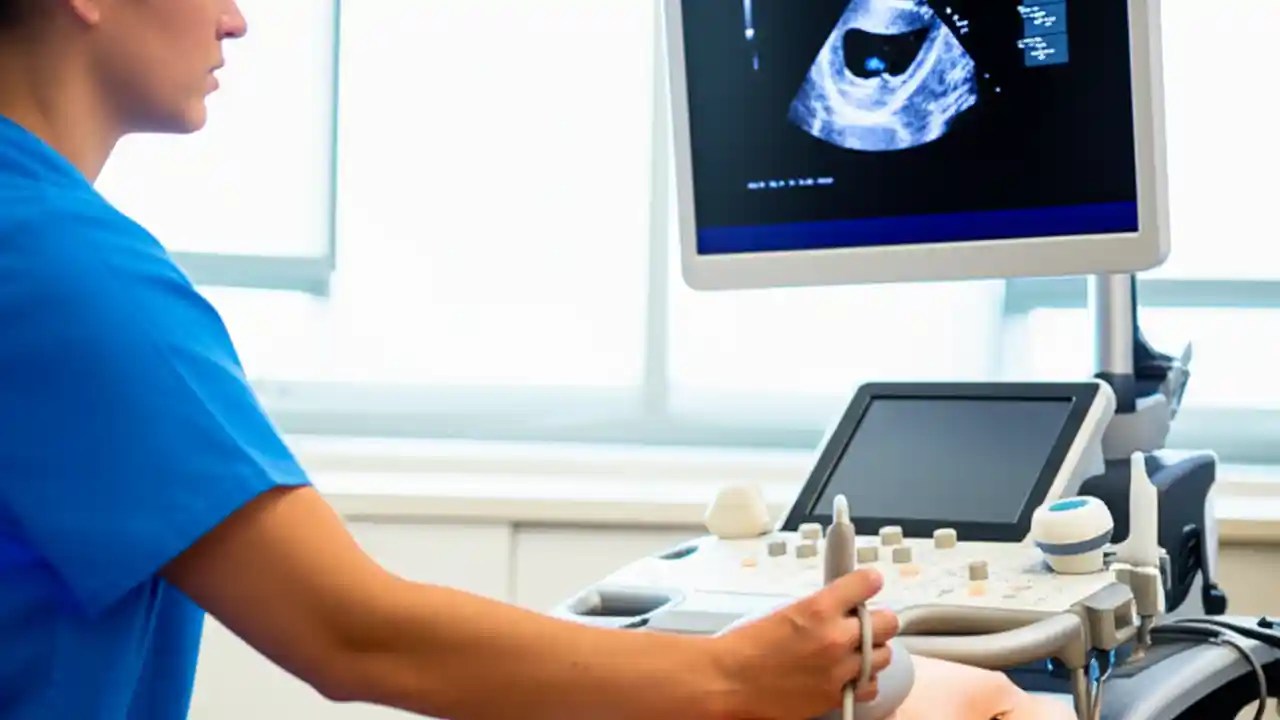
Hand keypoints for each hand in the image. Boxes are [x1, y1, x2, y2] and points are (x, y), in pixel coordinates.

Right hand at [709, 568, 897, 718]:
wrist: (728, 681)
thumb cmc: (746, 647)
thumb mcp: (785, 611)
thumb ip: (819, 608)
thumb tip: (841, 606)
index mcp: (819, 608)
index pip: (866, 583)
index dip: (868, 582)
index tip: (869, 583)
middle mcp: (835, 638)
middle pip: (887, 623)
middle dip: (878, 620)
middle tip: (867, 622)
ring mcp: (839, 669)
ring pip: (883, 656)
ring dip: (874, 651)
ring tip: (857, 651)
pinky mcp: (835, 695)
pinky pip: (870, 686)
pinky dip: (865, 680)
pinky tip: (852, 675)